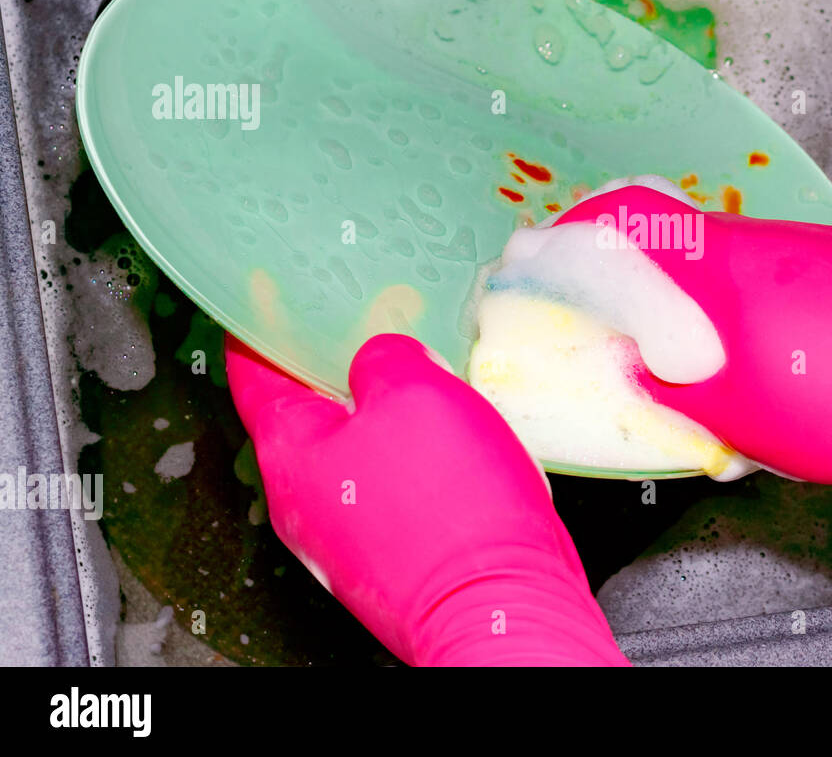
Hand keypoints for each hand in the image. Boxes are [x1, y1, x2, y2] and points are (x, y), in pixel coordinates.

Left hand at [224, 333, 627, 665]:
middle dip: (339, 372)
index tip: (262, 299)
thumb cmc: (452, 509)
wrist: (503, 606)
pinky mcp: (398, 559)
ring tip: (432, 383)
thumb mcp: (418, 392)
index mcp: (292, 455)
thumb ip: (387, 359)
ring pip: (360, 453)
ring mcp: (351, 538)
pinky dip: (420, 459)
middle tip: (370, 329)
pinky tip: (461, 444)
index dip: (259, 328)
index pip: (254, 375)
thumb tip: (382, 360)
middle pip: (309, 416)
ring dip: (391, 417)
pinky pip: (398, 489)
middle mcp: (309, 504)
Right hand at [542, 185, 831, 630]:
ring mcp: (799, 248)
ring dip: (673, 285)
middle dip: (607, 256)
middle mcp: (756, 246)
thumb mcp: (750, 420)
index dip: (563, 246)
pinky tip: (751, 347)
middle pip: (656, 226)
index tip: (530, 266)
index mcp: (723, 278)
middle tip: (587, 296)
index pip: (618, 228)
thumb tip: (635, 375)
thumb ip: (679, 391)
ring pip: (708, 250)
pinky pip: (756, 267)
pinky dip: (729, 298)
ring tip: (677, 344)